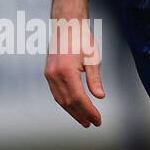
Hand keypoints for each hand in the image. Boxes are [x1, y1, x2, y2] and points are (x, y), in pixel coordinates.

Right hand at [44, 0, 104, 127]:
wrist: (67, 25)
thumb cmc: (82, 38)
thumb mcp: (93, 57)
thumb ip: (95, 79)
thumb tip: (100, 96)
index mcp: (66, 72)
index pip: (79, 98)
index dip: (88, 111)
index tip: (98, 119)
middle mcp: (55, 76)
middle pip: (68, 102)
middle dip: (81, 114)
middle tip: (93, 123)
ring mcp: (49, 75)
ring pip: (60, 99)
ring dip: (72, 111)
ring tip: (84, 120)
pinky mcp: (49, 74)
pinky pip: (57, 93)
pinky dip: (66, 102)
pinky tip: (74, 107)